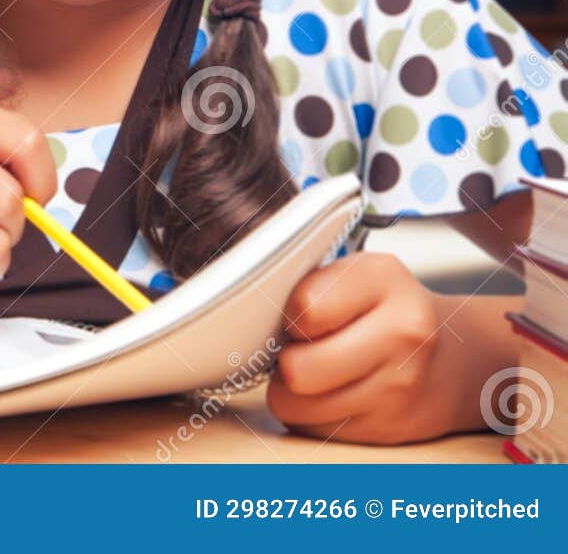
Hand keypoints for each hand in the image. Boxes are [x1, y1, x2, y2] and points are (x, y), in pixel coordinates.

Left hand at [267, 251, 458, 443]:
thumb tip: (248, 320)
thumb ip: (304, 283)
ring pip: (296, 404)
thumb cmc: (380, 310)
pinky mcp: (390, 428)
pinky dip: (312, 414)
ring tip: (316, 370)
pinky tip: (334, 394)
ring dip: (292, 392)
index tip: (303, 315)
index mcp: (383, 278)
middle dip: (285, 361)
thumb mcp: (351, 273)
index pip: (302, 309)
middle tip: (301, 349)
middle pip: (297, 369)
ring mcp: (400, 387)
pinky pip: (313, 428)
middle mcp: (402, 333)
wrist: (453, 361)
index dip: (289, 315)